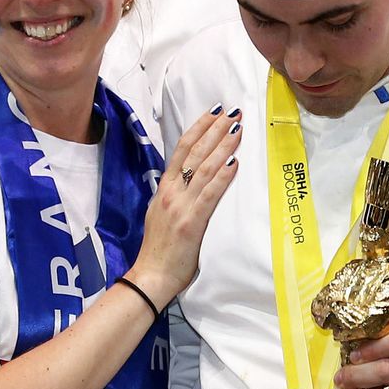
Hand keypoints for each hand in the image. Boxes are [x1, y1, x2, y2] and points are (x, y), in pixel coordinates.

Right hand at [128, 105, 241, 306]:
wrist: (150, 276)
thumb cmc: (158, 250)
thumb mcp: (160, 215)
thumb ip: (173, 197)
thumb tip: (187, 182)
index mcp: (164, 189)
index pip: (181, 150)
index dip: (198, 129)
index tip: (213, 113)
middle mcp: (172, 193)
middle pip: (195, 153)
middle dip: (215, 130)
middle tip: (233, 113)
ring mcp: (181, 206)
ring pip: (204, 168)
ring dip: (223, 146)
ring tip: (238, 128)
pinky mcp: (192, 222)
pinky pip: (210, 194)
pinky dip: (222, 177)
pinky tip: (234, 162)